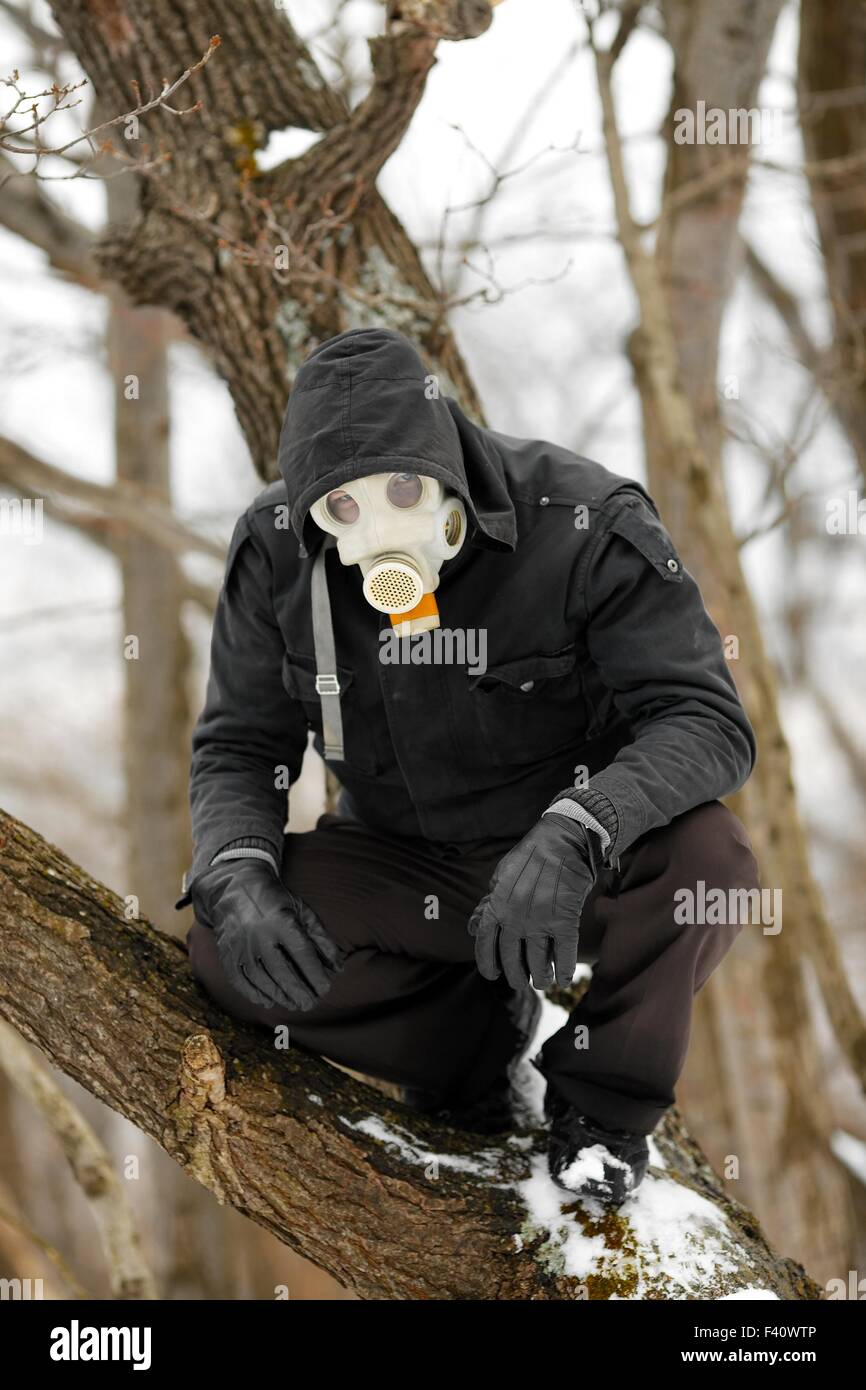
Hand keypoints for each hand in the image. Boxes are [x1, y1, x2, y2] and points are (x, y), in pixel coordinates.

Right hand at [191, 857, 344, 1011]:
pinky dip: (254, 994)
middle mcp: (259, 934)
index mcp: (281, 920)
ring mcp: (240, 945)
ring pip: (261, 979)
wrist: (235, 887)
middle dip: (298, 992)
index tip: (325, 989)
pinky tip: (268, 1001)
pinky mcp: (226, 953)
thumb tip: (338, 969)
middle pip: (282, 971)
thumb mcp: (302, 912)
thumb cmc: (276, 901)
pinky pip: (240, 980)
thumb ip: (321, 939)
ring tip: (293, 1005)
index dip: (315, 974)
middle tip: (310, 1005)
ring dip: (279, 996)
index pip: (302, 953)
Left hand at [468, 815, 595, 989]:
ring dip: (540, 977)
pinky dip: (565, 971)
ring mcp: (541, 922)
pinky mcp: (566, 922)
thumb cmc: (531, 857)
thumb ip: (490, 903)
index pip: (485, 944)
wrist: (563, 840)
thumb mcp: (501, 876)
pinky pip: (565, 956)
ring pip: (538, 963)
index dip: (487, 963)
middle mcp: (516, 918)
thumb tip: (476, 928)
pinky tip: (564, 978)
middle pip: (512, 959)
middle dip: (516, 975)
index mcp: (496, 906)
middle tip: (520, 981)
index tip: (493, 974)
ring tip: (542, 980)